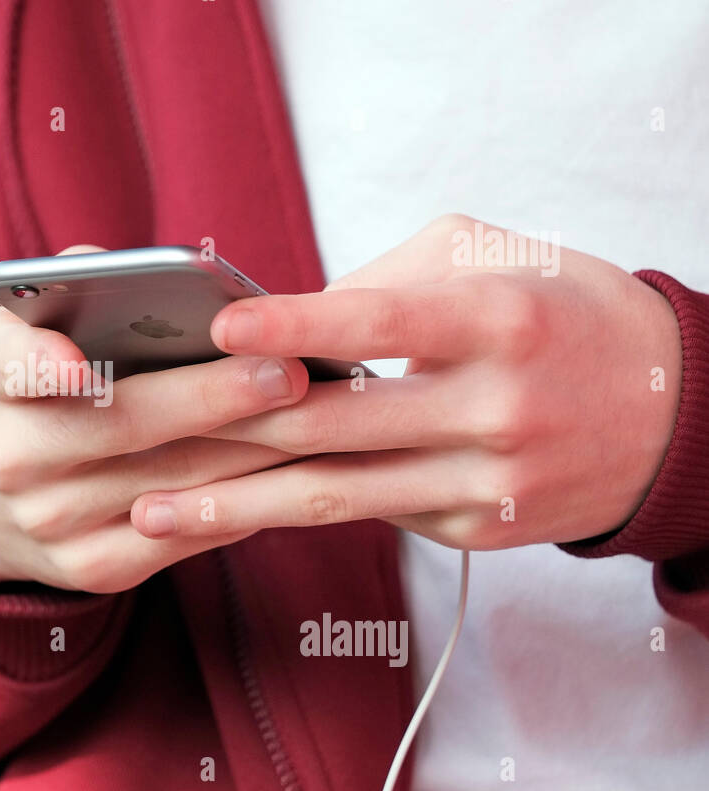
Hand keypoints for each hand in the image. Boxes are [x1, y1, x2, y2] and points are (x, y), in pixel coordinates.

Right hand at [0, 248, 314, 591]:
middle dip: (208, 400)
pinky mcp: (87, 569)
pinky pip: (178, 537)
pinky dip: (238, 504)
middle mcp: (7, 457)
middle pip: (117, 426)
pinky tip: (291, 472)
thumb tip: (161, 273)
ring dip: (249, 452)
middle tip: (286, 374)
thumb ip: (78, 288)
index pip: (8, 365)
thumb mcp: (25, 330)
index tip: (79, 364)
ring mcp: (46, 522)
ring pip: (167, 484)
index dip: (40, 367)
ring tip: (318, 417)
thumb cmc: (33, 386)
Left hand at [129, 215, 682, 550]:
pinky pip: (369, 513)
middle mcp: (491, 410)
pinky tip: (230, 510)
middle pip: (334, 425)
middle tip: (135, 433)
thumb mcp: (492, 260)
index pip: (379, 322)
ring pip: (336, 495)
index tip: (217, 324)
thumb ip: (387, 281)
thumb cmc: (565, 313)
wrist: (674, 413)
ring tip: (149, 511)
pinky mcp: (474, 529)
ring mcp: (485, 482)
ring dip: (233, 505)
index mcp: (496, 322)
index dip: (294, 326)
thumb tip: (288, 324)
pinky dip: (295, 509)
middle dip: (226, 430)